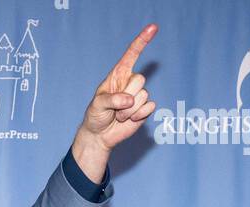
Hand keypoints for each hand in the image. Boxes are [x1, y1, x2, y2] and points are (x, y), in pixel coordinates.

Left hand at [75, 22, 157, 164]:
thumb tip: (129, 100)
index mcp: (119, 74)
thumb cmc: (96, 115)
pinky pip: (150, 107)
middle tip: (115, 108)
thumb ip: (112, 100)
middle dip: (127, 96)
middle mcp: (130, 82)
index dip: (142, 41)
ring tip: (118, 116)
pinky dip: (138, 116)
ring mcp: (139, 95)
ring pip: (143, 96)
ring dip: (129, 111)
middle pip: (140, 80)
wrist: (100, 135)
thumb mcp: (98, 105)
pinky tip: (129, 120)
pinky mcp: (145, 109)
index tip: (153, 28)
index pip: (132, 54)